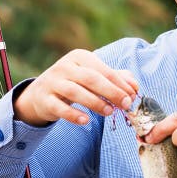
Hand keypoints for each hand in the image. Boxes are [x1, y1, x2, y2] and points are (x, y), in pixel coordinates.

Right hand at [14, 49, 137, 126]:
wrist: (41, 93)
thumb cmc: (75, 83)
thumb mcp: (94, 77)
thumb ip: (115, 79)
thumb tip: (135, 86)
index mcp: (80, 57)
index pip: (103, 70)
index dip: (119, 83)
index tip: (132, 96)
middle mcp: (65, 66)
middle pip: (91, 78)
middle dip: (111, 92)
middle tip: (125, 105)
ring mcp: (53, 82)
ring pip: (75, 91)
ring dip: (95, 102)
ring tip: (109, 112)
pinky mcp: (44, 99)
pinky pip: (58, 107)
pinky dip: (72, 114)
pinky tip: (85, 120)